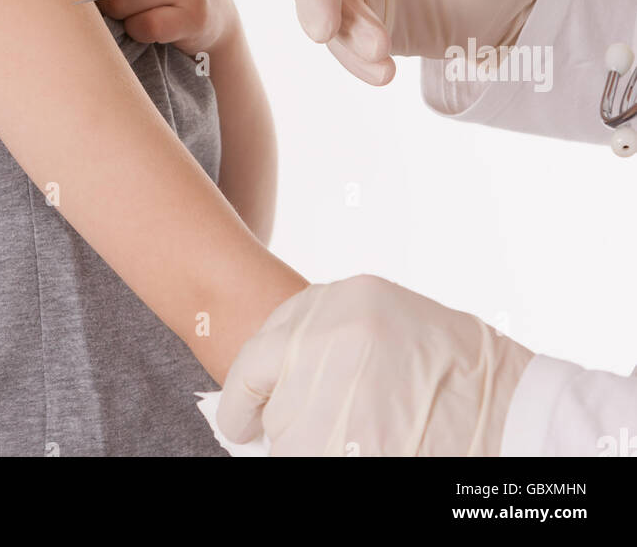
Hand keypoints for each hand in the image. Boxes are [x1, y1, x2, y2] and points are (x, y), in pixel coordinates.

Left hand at [217, 273, 534, 456]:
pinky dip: (318, 460)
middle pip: (273, 393)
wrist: (517, 415)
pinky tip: (360, 452)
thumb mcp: (397, 323)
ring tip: (362, 438)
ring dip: (306, 446)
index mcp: (347, 301)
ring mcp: (334, 389)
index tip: (244, 411)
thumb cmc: (466, 375)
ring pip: (285, 437)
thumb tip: (290, 365)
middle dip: (286, 419)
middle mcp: (331, 336)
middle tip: (320, 433)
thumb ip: (340, 333)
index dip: (251, 385)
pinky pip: (302, 459)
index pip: (267, 345)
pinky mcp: (340, 444)